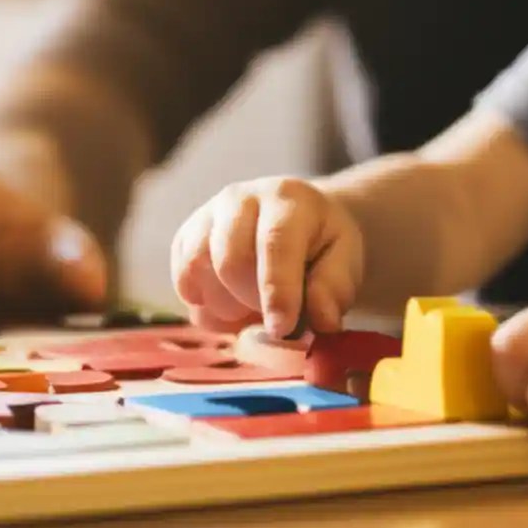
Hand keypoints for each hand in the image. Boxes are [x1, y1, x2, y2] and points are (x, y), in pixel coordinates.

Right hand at [171, 177, 363, 337]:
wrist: (293, 220)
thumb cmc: (320, 244)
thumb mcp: (345, 259)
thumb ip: (335, 289)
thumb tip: (321, 320)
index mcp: (287, 198)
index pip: (275, 243)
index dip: (277, 291)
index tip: (282, 330)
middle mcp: (239, 198)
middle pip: (229, 259)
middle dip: (250, 301)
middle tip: (272, 315)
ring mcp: (206, 215)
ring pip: (196, 270)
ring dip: (223, 305)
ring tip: (250, 308)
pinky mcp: (186, 237)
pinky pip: (182, 281)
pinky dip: (203, 305)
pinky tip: (229, 305)